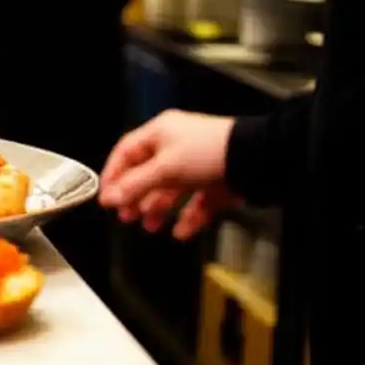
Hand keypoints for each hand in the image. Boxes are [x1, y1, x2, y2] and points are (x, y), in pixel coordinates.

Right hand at [100, 110, 235, 236]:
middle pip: (147, 175)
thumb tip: (110, 197)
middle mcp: (177, 147)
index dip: (113, 174)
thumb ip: (135, 185)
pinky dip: (187, 219)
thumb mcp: (165, 168)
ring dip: (158, 210)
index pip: (126, 153)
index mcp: (161, 133)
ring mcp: (197, 165)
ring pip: (170, 191)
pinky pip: (195, 204)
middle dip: (135, 197)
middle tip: (126, 215)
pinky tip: (180, 231)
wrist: (257, 158)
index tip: (106, 196)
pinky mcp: (214, 183)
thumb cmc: (213, 150)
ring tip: (150, 225)